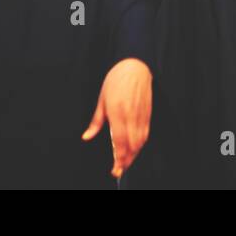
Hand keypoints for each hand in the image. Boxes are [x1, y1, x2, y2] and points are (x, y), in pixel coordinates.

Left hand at [82, 57, 151, 178]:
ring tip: (126, 162)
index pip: (120, 142)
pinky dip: (141, 144)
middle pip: (132, 145)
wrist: (135, 65)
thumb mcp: (101, 99)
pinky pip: (146, 133)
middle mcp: (131, 115)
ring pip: (141, 141)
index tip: (115, 169)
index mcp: (118, 112)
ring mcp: (141, 114)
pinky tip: (135, 149)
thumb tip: (87, 136)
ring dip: (135, 154)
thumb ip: (96, 121)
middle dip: (127, 161)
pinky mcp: (148, 113)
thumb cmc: (116, 80)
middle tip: (119, 170)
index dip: (119, 158)